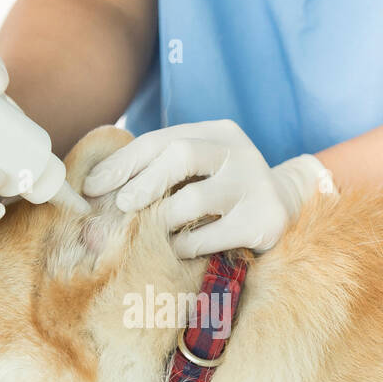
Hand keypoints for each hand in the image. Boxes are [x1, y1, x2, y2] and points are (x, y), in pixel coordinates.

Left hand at [80, 119, 327, 257]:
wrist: (290, 211)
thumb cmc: (226, 194)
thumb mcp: (200, 173)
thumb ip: (157, 177)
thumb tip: (95, 204)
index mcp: (217, 133)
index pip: (160, 139)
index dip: (122, 163)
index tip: (92, 187)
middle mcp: (238, 152)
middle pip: (180, 155)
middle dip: (143, 182)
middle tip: (122, 206)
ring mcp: (254, 185)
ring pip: (193, 200)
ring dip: (163, 221)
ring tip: (156, 233)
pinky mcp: (263, 221)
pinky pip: (209, 236)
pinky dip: (185, 245)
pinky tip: (180, 249)